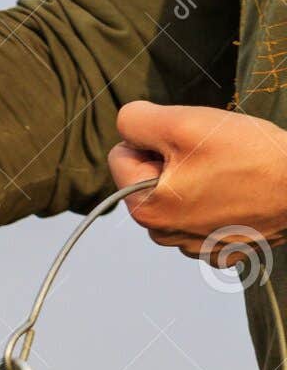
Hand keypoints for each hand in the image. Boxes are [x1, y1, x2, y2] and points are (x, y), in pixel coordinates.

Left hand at [109, 101, 286, 265]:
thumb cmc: (250, 155)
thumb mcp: (184, 123)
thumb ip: (137, 120)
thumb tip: (125, 125)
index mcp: (145, 211)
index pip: (120, 156)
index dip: (150, 137)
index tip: (185, 139)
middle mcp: (164, 236)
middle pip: (147, 179)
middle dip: (171, 160)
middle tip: (210, 153)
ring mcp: (195, 246)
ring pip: (177, 196)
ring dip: (195, 179)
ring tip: (230, 171)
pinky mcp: (224, 248)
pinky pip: (206, 215)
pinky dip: (218, 200)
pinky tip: (242, 193)